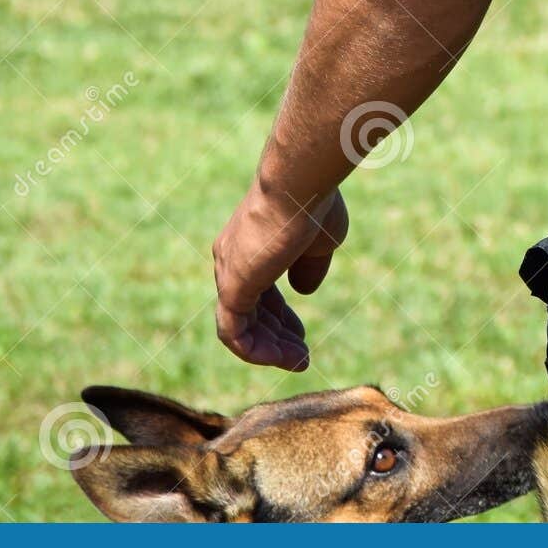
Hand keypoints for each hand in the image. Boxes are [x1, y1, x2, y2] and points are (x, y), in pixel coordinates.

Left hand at [213, 180, 348, 367]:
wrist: (300, 186)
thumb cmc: (313, 205)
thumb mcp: (319, 242)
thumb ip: (310, 267)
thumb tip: (304, 292)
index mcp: (250, 245)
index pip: (259, 291)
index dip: (280, 317)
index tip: (302, 334)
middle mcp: (232, 259)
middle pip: (250, 311)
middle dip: (277, 336)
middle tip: (302, 355)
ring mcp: (229, 273)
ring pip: (240, 326)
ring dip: (270, 349)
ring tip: (299, 362)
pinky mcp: (232, 287)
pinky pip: (233, 333)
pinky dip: (255, 351)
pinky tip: (281, 359)